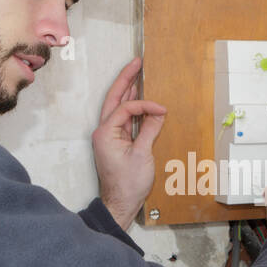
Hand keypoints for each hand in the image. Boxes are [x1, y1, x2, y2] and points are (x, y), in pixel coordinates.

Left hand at [91, 57, 165, 230]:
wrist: (120, 204)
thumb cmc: (128, 184)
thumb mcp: (143, 155)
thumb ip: (150, 130)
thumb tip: (159, 112)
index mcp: (106, 133)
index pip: (126, 108)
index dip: (145, 105)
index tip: (162, 110)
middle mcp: (104, 131)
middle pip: (114, 99)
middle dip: (126, 80)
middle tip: (136, 62)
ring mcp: (109, 137)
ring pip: (118, 107)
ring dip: (128, 91)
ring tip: (137, 74)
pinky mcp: (116, 143)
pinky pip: (124, 119)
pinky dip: (133, 108)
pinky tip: (139, 99)